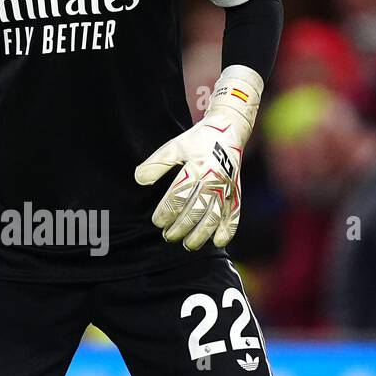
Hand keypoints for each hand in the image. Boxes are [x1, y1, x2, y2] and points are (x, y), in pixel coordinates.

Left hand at [134, 65, 262, 251]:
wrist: (229, 130)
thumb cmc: (197, 140)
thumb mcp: (175, 146)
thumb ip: (156, 163)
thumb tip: (139, 179)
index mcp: (196, 168)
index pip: (179, 195)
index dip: (166, 211)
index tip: (157, 222)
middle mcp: (213, 180)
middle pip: (195, 210)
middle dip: (180, 227)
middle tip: (168, 236)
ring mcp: (226, 188)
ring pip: (214, 217)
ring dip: (201, 234)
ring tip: (188, 244)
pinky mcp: (236, 193)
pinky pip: (234, 214)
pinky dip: (228, 230)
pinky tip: (218, 242)